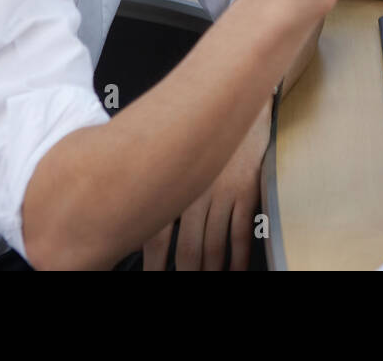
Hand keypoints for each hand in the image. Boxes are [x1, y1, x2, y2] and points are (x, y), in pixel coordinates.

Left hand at [141, 101, 270, 269]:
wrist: (240, 102)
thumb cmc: (201, 128)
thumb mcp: (172, 151)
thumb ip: (156, 180)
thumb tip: (134, 213)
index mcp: (170, 183)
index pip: (156, 236)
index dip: (154, 264)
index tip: (154, 275)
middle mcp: (193, 191)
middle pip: (187, 249)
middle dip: (185, 272)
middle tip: (186, 280)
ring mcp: (222, 192)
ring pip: (214, 246)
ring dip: (212, 269)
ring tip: (211, 278)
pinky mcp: (247, 190)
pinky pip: (241, 233)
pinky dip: (238, 257)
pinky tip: (235, 268)